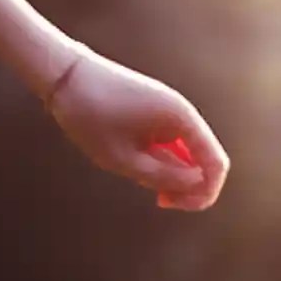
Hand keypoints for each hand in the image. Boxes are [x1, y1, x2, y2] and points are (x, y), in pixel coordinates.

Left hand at [47, 47, 229, 210]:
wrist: (64, 75)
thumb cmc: (90, 116)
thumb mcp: (123, 158)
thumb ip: (164, 176)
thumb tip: (197, 185)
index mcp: (182, 119)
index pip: (216, 164)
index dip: (204, 192)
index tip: (173, 205)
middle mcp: (184, 114)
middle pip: (205, 162)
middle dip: (188, 187)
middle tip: (158, 200)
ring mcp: (171, 113)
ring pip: (188, 156)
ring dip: (172, 175)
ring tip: (138, 178)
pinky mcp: (158, 114)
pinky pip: (172, 145)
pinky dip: (162, 162)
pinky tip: (135, 165)